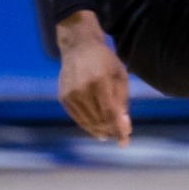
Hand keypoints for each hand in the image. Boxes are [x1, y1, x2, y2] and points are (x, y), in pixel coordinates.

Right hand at [55, 12, 130, 145]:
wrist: (79, 47)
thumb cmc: (105, 61)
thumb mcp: (120, 76)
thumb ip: (122, 101)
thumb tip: (125, 126)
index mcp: (100, 82)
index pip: (110, 113)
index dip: (118, 130)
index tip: (125, 142)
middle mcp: (82, 90)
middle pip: (99, 120)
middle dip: (112, 130)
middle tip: (121, 135)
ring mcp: (70, 95)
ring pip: (87, 122)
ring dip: (100, 130)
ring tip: (110, 134)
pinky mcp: (63, 98)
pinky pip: (77, 118)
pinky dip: (88, 125)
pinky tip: (97, 128)